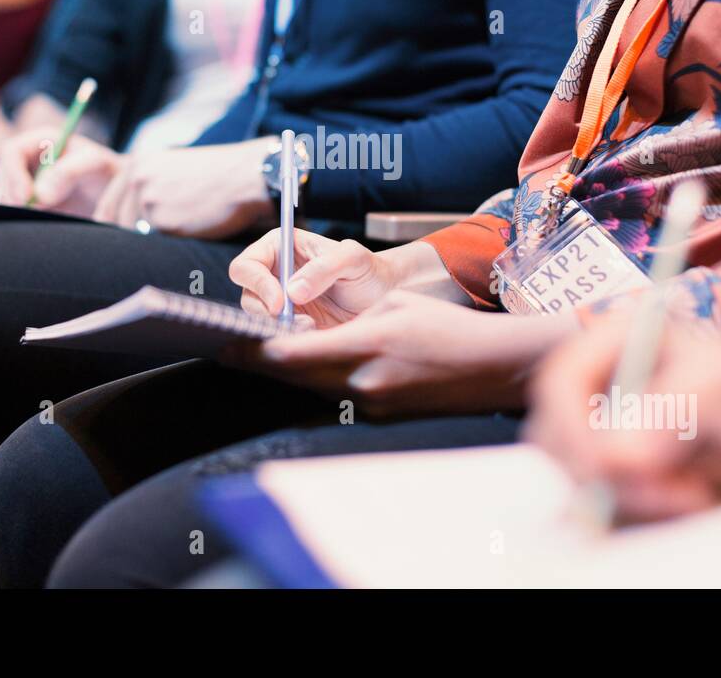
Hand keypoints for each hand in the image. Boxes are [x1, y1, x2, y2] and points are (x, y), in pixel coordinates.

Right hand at [0, 127, 118, 214]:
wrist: (117, 196)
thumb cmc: (108, 172)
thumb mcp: (96, 164)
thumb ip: (70, 172)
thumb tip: (41, 193)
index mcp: (42, 141)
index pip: (10, 151)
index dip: (13, 173)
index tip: (26, 196)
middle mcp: (30, 161)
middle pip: (1, 175)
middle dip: (11, 194)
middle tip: (31, 210)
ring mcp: (27, 183)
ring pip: (4, 195)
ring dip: (15, 208)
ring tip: (42, 215)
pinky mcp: (30, 204)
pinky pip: (13, 211)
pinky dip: (21, 218)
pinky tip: (41, 221)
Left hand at [92, 138, 274, 237]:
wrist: (247, 176)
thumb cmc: (219, 174)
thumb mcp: (175, 168)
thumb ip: (150, 186)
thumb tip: (134, 219)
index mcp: (137, 163)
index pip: (109, 205)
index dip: (113, 224)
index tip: (119, 240)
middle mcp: (136, 179)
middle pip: (118, 223)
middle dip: (132, 236)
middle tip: (146, 248)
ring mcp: (147, 200)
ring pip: (138, 235)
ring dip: (154, 241)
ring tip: (183, 233)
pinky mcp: (163, 222)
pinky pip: (159, 244)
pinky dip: (171, 245)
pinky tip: (191, 235)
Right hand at [230, 228, 398, 327]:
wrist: (383, 300)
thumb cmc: (368, 270)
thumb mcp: (353, 259)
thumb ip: (324, 267)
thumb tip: (293, 290)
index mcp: (280, 248)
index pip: (246, 265)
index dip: (257, 284)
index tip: (279, 302)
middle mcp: (273, 275)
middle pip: (248, 297)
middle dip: (268, 313)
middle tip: (298, 320)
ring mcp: (279, 303)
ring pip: (259, 321)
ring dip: (281, 328)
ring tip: (312, 327)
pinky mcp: (289, 327)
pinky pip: (276, 337)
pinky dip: (290, 340)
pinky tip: (313, 336)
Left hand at [230, 290, 563, 416]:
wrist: (492, 367)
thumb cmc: (448, 327)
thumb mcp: (393, 306)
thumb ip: (348, 320)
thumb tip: (310, 331)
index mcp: (365, 347)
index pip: (293, 353)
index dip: (255, 351)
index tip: (228, 344)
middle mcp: (363, 383)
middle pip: (295, 376)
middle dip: (262, 363)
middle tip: (232, 351)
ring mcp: (373, 404)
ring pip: (313, 387)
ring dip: (289, 372)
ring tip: (262, 356)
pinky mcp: (382, 414)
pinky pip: (337, 395)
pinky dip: (317, 380)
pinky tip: (308, 367)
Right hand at [525, 319, 720, 520]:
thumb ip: (674, 407)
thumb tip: (619, 456)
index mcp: (615, 344)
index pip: (559, 383)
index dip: (572, 426)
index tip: (611, 466)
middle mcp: (602, 389)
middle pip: (557, 438)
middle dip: (604, 473)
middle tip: (669, 490)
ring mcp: (609, 435)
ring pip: (575, 478)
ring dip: (626, 499)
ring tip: (690, 496)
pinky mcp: (622, 477)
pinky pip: (604, 506)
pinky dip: (639, 516)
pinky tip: (687, 503)